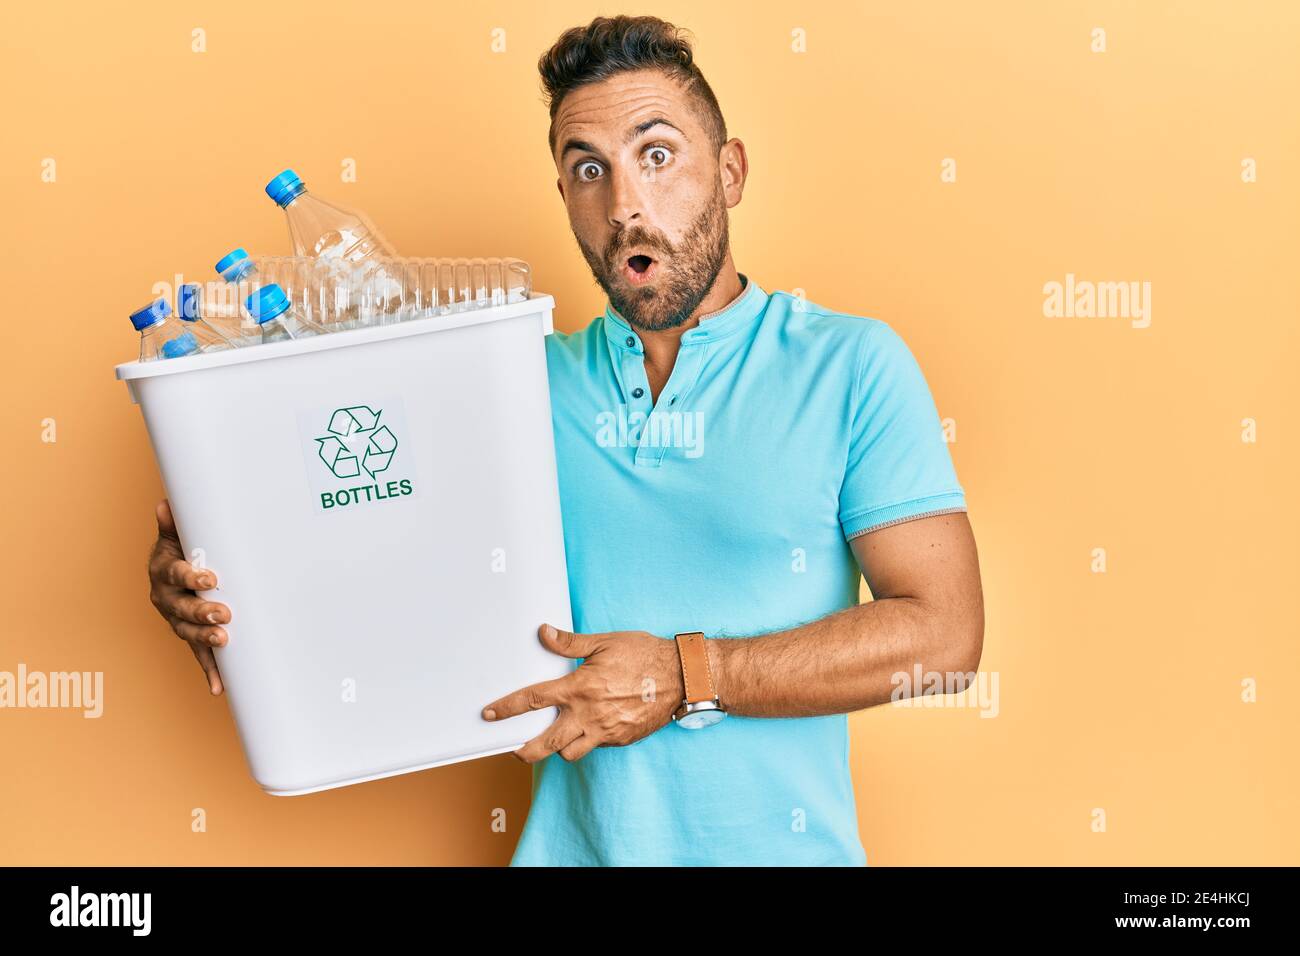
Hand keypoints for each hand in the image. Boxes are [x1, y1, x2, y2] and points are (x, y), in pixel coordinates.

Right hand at [147, 498, 230, 695]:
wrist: (169, 570)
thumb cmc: (180, 550)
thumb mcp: (176, 535)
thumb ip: (173, 524)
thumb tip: (166, 505)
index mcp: (164, 573)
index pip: (177, 575)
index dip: (192, 577)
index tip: (209, 578)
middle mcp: (166, 599)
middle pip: (182, 608)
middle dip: (202, 613)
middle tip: (223, 615)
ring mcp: (176, 620)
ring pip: (188, 633)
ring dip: (205, 641)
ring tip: (222, 642)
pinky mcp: (188, 635)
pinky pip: (198, 654)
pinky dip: (209, 670)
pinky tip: (219, 687)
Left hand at [482, 624, 683, 762]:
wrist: (682, 677)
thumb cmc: (644, 655)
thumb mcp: (605, 642)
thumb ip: (570, 643)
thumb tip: (543, 633)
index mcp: (580, 688)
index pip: (534, 700)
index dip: (507, 708)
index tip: (490, 715)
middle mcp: (589, 714)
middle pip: (545, 743)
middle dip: (524, 751)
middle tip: (513, 749)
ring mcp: (605, 730)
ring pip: (569, 753)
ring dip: (558, 748)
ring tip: (553, 740)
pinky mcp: (621, 739)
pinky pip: (596, 746)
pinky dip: (587, 741)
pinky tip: (588, 729)